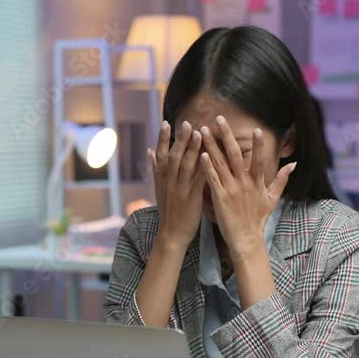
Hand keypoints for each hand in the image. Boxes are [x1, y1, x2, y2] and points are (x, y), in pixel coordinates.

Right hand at [149, 120, 204, 248]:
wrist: (171, 234)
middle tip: (186, 123)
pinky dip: (202, 168)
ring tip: (198, 133)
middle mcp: (169, 181)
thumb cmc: (168, 210)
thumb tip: (150, 150)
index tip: (166, 123)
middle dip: (180, 139)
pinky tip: (208, 158)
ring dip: (192, 149)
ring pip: (185, 165)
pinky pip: (197, 180)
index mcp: (161, 178)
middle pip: (174, 156)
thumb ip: (155, 168)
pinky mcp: (191, 198)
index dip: (163, 139)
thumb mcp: (158, 188)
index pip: (161, 155)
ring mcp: (180, 189)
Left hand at [200, 116, 295, 257]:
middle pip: (235, 155)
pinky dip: (207, 167)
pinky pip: (212, 179)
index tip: (257, 128)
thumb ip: (282, 179)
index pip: (259, 160)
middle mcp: (244, 183)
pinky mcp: (219, 197)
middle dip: (227, 135)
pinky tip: (201, 154)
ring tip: (203, 130)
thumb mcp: (273, 198)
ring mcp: (231, 190)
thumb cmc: (258, 218)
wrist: (246, 238)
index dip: (259, 145)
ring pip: (220, 163)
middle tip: (219, 118)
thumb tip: (294, 164)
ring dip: (211, 145)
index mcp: (257, 182)